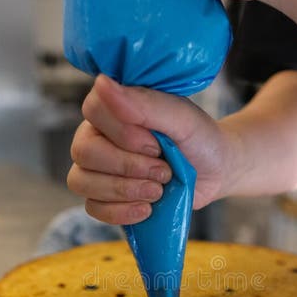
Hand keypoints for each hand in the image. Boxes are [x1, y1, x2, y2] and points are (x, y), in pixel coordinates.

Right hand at [68, 75, 232, 224]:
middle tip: (164, 171)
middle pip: (84, 151)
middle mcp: (97, 134)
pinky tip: (147, 209)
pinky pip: (92, 208)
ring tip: (158, 190)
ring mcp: (96, 167)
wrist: (215, 171)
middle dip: (129, 167)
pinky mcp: (103, 197)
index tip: (157, 144)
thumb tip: (103, 84)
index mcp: (113, 107)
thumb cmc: (198, 137)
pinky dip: (121, 212)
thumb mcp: (181, 117)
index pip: (93, 110)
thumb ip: (145, 103)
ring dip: (125, 190)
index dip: (124, 133)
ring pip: (82, 181)